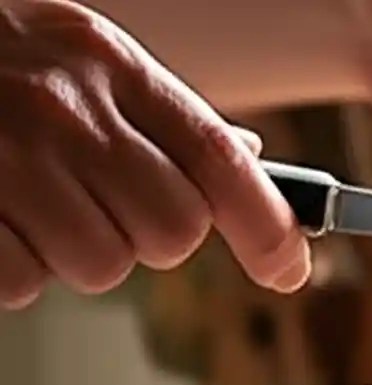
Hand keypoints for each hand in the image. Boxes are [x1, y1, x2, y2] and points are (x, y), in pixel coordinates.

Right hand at [0, 0, 309, 308]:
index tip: (290, 268)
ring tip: (31, 203)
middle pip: (172, 234)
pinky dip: (13, 271)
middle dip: (147, 237)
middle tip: (96, 203)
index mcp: (112, 69)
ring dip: (75, 254)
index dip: (269, 228)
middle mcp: (67, 111)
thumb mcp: (82, 58)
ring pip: (102, 268)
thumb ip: (161, 114)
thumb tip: (248, 159)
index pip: (224, 163)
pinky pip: (23, 284)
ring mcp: (9, 160)